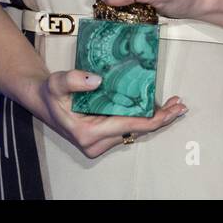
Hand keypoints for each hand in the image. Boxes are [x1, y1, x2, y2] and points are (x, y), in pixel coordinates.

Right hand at [25, 69, 187, 158]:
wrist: (42, 101)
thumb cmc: (50, 94)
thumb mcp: (57, 83)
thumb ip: (74, 80)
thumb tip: (97, 80)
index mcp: (89, 133)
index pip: (130, 126)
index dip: (154, 118)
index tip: (170, 110)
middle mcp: (97, 142)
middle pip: (138, 131)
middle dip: (161, 119)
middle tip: (180, 105)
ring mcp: (101, 142)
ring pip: (135, 130)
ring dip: (154, 118)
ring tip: (173, 105)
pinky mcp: (103, 137)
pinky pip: (128, 128)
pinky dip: (143, 118)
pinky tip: (156, 108)